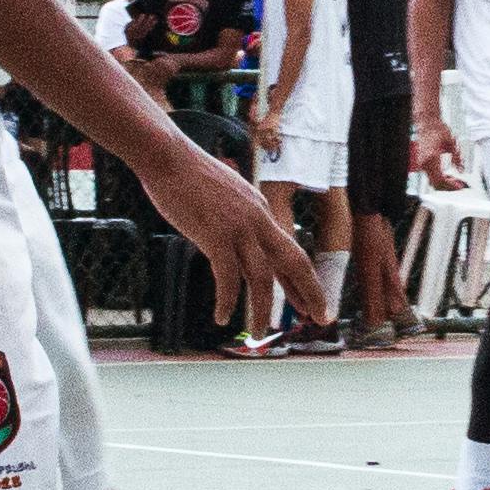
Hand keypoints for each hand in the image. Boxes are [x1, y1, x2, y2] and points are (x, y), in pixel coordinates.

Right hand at [135, 129, 325, 328]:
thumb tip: (233, 242)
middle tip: (321, 319)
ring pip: (262, 277)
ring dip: (262, 309)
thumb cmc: (188, 175)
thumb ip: (235, 218)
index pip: (289, 251)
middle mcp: (257, 220)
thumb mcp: (225, 196)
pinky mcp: (215, 235)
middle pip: (293, 262)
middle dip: (310, 292)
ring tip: (260, 333)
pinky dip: (227, 301)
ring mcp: (238, 228)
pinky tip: (221, 317)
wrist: (168, 156)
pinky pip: (227, 278)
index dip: (302, 280)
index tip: (312, 302)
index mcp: (261, 211)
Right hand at [411, 109, 465, 191]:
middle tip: (459, 185)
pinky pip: (430, 176)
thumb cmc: (438, 129)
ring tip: (455, 179)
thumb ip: (457, 158)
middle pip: (435, 184)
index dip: (450, 186)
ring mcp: (421, 163)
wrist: (427, 123)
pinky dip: (439, 178)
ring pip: (432, 181)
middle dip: (448, 187)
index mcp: (432, 158)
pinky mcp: (421, 163)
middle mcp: (424, 162)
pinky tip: (447, 175)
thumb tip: (461, 170)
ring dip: (444, 183)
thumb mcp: (451, 143)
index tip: (460, 186)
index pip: (440, 179)